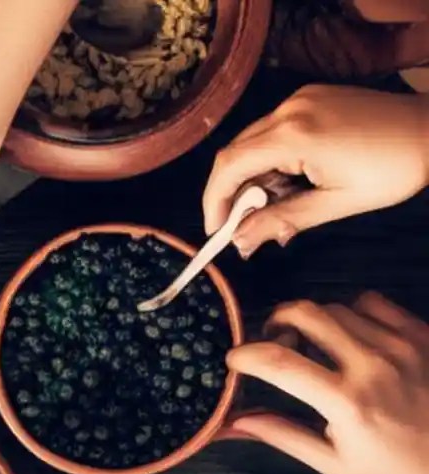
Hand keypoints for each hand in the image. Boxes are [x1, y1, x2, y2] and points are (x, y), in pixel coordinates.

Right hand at [204, 85, 428, 257]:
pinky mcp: (309, 97)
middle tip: (243, 225)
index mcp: (294, 135)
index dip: (214, 201)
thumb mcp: (337, 204)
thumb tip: (241, 241)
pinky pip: (272, 129)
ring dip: (253, 176)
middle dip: (231, 193)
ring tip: (277, 204)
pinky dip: (270, 157)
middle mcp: (289, 109)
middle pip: (234, 153)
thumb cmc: (394, 170)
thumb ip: (282, 220)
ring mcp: (299, 99)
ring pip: (252, 142)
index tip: (216, 230)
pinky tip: (291, 178)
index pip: (229, 167)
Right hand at [226, 293, 428, 473]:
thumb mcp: (334, 462)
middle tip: (275, 343)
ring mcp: (402, 344)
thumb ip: (281, 434)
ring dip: (313, 320)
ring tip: (315, 344)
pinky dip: (351, 313)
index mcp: (347, 403)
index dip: (245, 355)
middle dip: (276, 322)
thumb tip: (229, 422)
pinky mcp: (423, 333)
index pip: (278, 362)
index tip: (235, 360)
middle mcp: (374, 365)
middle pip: (305, 313)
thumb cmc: (397, 473)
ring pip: (336, 306)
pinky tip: (352, 338)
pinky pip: (373, 303)